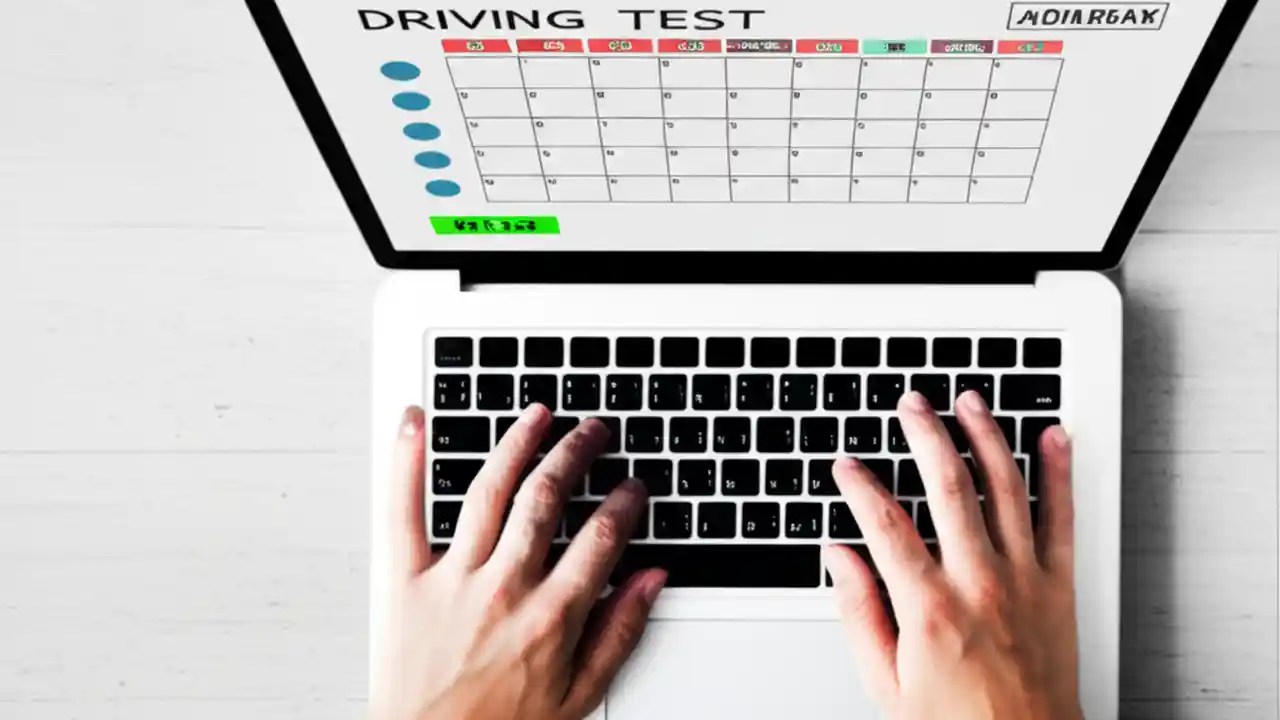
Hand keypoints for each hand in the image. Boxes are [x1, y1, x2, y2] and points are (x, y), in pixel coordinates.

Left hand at [370, 404, 666, 719]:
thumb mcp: (578, 696)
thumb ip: (619, 634)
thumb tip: (650, 580)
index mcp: (551, 616)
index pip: (600, 538)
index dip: (623, 502)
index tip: (632, 485)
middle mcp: (504, 588)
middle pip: (548, 499)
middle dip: (576, 453)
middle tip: (593, 430)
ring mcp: (453, 579)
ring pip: (490, 491)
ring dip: (517, 443)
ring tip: (537, 414)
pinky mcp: (405, 580)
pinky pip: (403, 510)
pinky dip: (406, 462)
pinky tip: (416, 422)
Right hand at [826, 390, 1081, 719]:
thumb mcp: (885, 683)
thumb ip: (859, 614)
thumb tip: (839, 558)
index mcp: (929, 609)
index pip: (885, 524)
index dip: (860, 486)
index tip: (846, 465)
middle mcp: (979, 584)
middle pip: (948, 486)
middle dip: (924, 435)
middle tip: (910, 404)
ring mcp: (1024, 580)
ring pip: (1005, 487)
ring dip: (985, 435)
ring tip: (969, 401)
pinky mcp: (1059, 586)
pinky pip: (1062, 517)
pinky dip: (1059, 472)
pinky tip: (1052, 436)